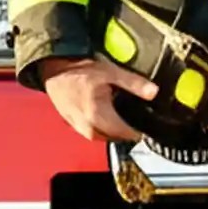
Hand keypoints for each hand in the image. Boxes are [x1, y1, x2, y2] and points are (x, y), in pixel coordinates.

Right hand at [40, 56, 158, 141]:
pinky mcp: (74, 126)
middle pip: (116, 138)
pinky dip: (103, 128)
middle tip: (136, 119)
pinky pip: (93, 133)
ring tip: (123, 118)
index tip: (146, 123)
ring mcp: (79, 128)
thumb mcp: (111, 72)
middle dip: (127, 131)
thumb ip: (134, 83)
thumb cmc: (79, 70)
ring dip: (114, 131)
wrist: (54, 70)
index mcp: (98, 115)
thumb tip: (153, 93)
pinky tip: (106, 116)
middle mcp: (88, 127)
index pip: (126, 133)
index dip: (139, 130)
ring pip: (104, 137)